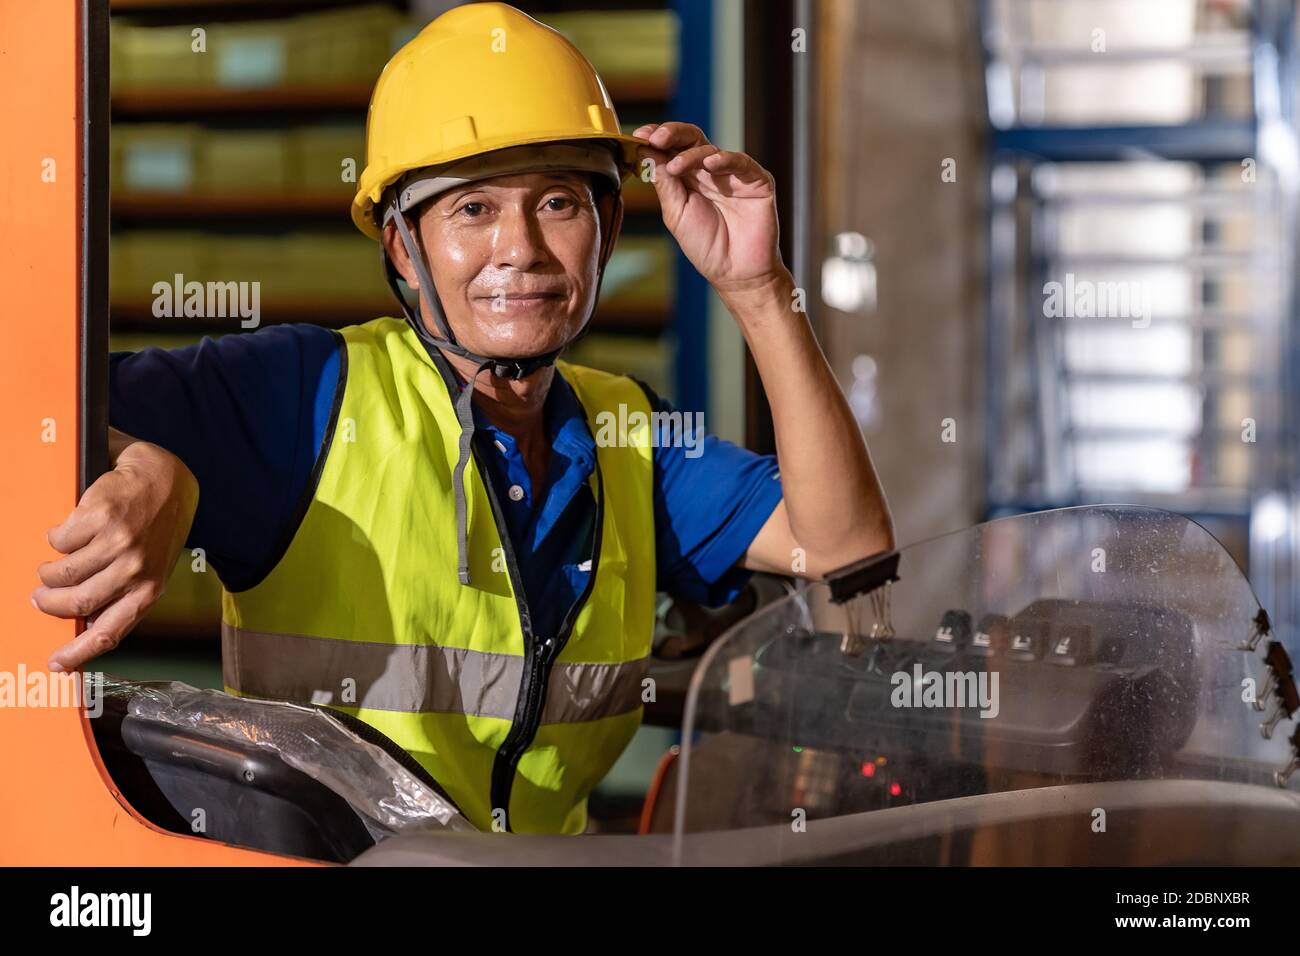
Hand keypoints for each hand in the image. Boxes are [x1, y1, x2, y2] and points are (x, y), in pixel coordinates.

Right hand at [34, 438, 198, 671]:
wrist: (165, 479)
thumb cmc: (156, 528)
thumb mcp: (151, 568)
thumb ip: (124, 593)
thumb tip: (83, 622)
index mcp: (149, 590)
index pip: (111, 632)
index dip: (79, 652)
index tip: (56, 664)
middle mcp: (136, 570)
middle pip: (77, 602)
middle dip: (49, 602)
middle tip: (40, 596)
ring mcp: (119, 543)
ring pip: (64, 572)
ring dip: (49, 571)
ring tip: (51, 566)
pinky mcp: (102, 517)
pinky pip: (61, 539)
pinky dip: (57, 537)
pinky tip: (70, 530)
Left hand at [633, 122, 786, 295]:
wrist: (735, 273)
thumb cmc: (707, 246)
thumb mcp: (676, 213)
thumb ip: (664, 183)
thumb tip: (646, 150)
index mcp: (688, 178)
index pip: (671, 149)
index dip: (656, 139)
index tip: (639, 136)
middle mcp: (709, 172)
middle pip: (690, 139)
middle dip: (672, 134)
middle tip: (656, 137)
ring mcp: (732, 174)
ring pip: (710, 149)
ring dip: (690, 154)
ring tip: (676, 166)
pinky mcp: (756, 181)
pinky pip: (741, 162)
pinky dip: (725, 159)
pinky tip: (710, 164)